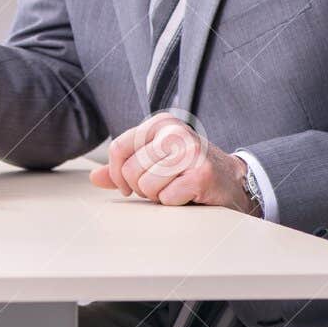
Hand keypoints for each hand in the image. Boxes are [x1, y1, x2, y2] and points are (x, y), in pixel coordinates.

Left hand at [89, 111, 254, 212]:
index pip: (118, 148)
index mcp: (160, 123)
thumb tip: (94, 177)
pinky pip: (166, 198)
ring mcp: (190, 151)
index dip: (117, 174)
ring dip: (158, 195)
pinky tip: (189, 194)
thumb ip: (123, 167)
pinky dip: (174, 202)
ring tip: (176, 188)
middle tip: (161, 186)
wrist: (234, 181)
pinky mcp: (201, 174)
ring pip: (146, 186)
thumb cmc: (188, 171)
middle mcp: (175, 132)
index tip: (127, 185)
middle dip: (141, 187)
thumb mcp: (154, 162)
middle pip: (131, 171)